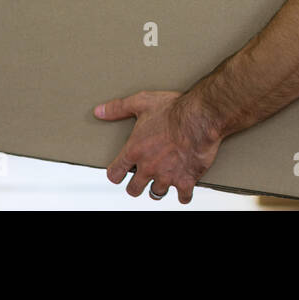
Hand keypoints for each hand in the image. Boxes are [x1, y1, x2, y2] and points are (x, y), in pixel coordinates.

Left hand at [94, 90, 221, 204]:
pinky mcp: (187, 180)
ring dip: (159, 188)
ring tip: (162, 182)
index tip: (120, 172)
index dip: (116, 174)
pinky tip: (184, 191)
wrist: (200, 117)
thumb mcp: (142, 102)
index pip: (115, 173)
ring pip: (157, 193)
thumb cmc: (173, 109)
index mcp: (135, 151)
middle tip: (142, 178)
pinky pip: (183, 197)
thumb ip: (118, 108)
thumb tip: (99, 111)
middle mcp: (148, 168)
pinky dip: (184, 195)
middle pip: (134, 189)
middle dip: (136, 185)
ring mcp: (167, 176)